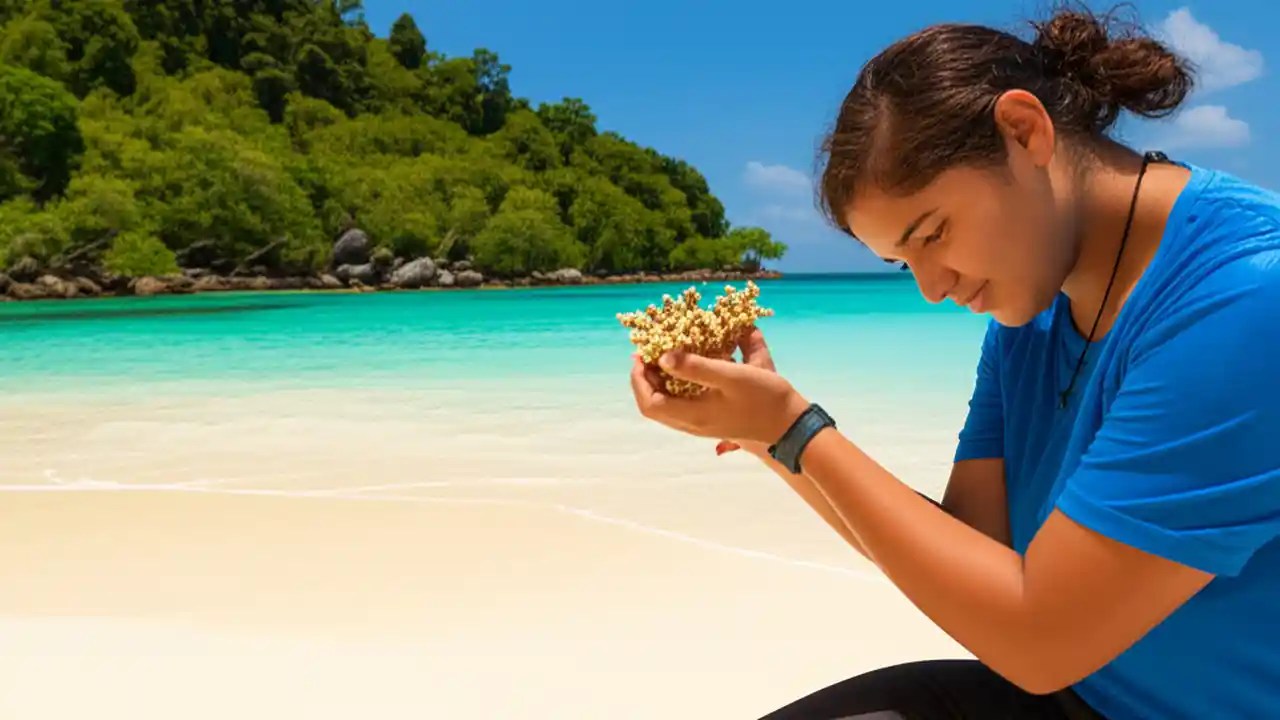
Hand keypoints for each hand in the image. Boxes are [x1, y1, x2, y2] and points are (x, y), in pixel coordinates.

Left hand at [629, 328, 809, 445]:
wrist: (789, 426)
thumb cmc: (763, 398)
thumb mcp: (730, 376)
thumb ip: (696, 367)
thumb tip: (663, 357)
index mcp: (692, 415)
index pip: (649, 402)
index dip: (638, 379)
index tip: (640, 354)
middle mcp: (692, 424)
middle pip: (653, 406)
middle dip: (644, 379)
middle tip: (647, 353)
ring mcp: (701, 425)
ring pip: (666, 407)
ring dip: (657, 383)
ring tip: (661, 358)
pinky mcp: (711, 421)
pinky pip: (680, 406)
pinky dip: (673, 388)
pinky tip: (684, 370)